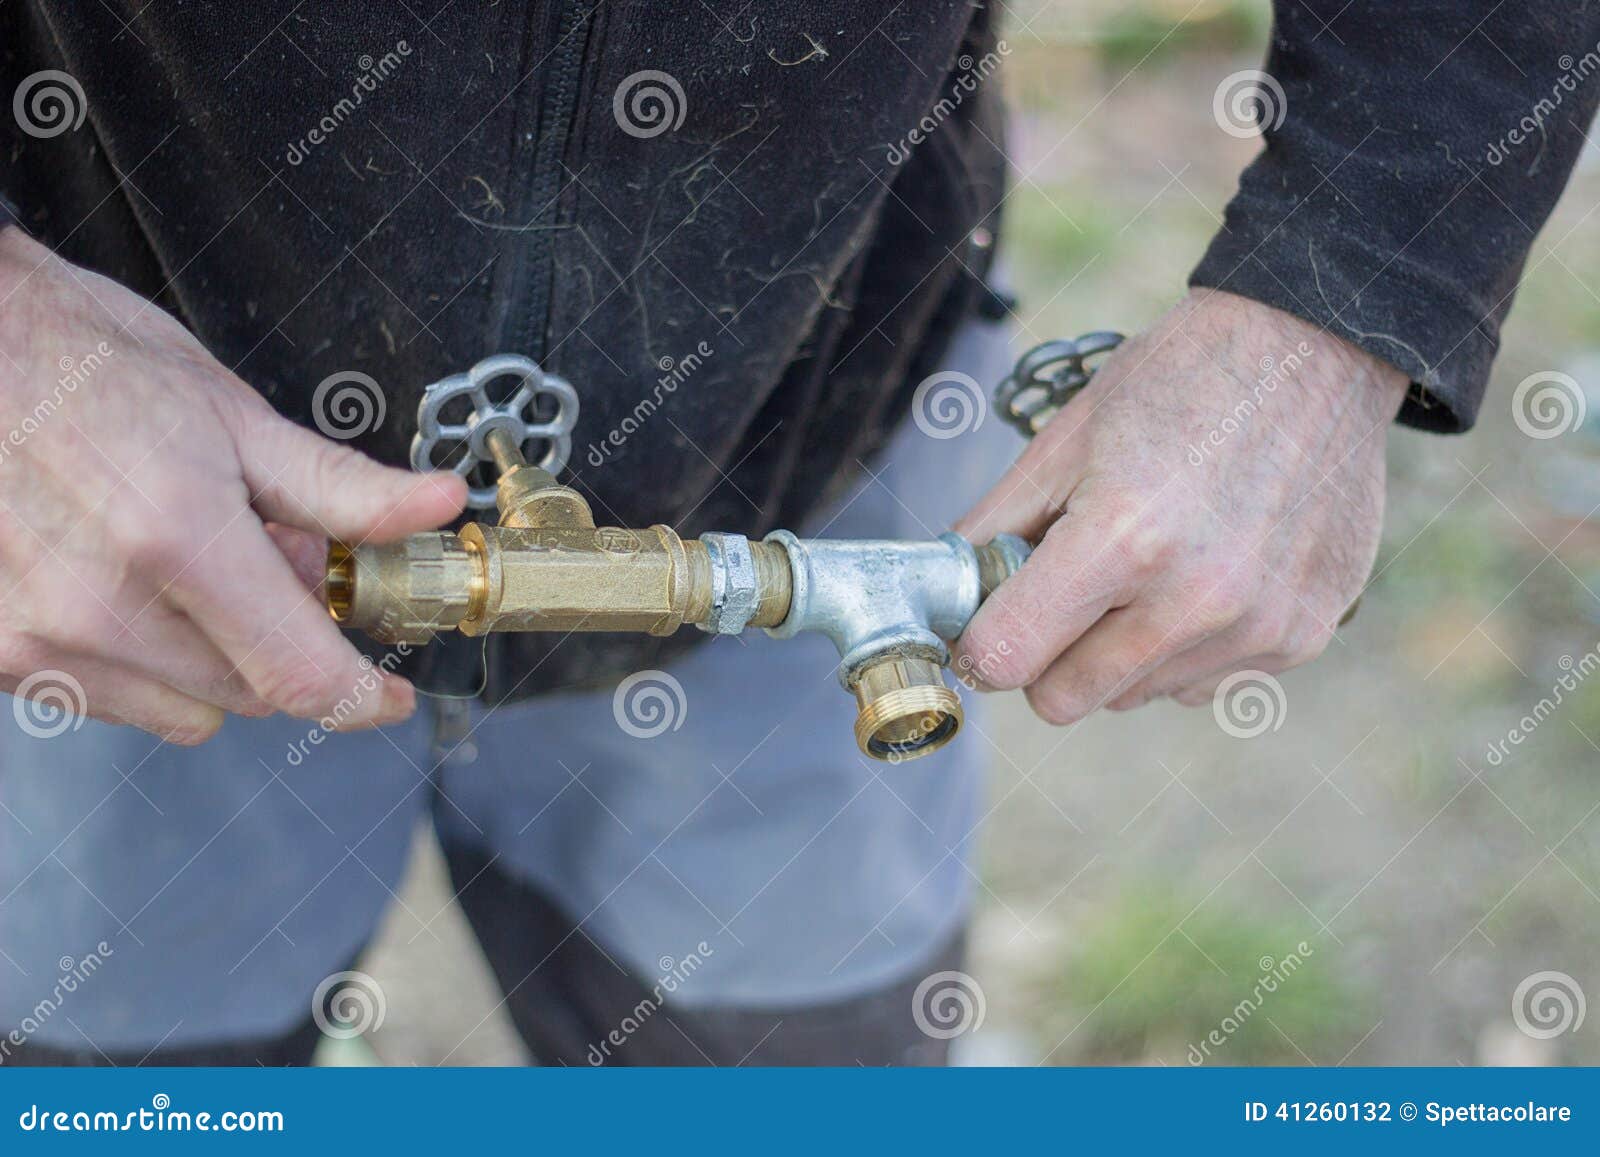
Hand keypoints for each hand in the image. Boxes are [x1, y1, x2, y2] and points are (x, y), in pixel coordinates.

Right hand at [0, 227, 464, 742]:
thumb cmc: (86, 365)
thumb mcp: (233, 416)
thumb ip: (340, 488)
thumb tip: (436, 507)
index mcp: (178, 538)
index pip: (300, 675)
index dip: (362, 699)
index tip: (388, 698)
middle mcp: (101, 606)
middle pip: (253, 691)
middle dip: (281, 640)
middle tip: (265, 564)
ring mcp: (39, 637)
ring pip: (187, 707)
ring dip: (212, 657)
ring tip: (181, 566)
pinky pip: (114, 699)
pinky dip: (141, 661)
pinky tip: (122, 584)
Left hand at [953, 288, 1408, 723]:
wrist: (1311, 348)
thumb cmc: (1177, 383)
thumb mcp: (1063, 441)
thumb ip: (992, 531)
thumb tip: (944, 603)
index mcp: (1122, 538)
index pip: (1008, 659)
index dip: (982, 646)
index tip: (985, 629)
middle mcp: (1195, 598)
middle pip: (1065, 700)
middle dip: (1047, 656)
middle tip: (1064, 594)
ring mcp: (1256, 625)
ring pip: (1133, 696)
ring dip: (1120, 651)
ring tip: (1151, 565)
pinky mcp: (1301, 637)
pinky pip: (1200, 686)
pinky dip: (1185, 649)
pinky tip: (1207, 575)